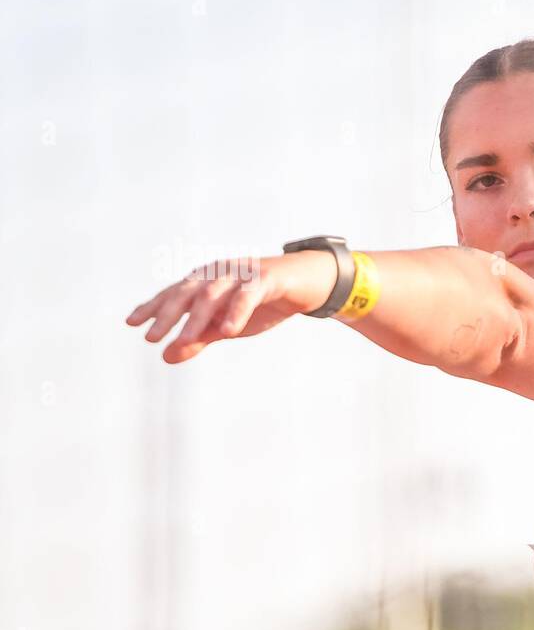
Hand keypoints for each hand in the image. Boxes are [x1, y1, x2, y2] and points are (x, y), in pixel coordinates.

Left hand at [124, 250, 334, 363]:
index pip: (174, 293)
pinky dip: (236, 312)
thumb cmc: (264, 303)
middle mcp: (220, 272)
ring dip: (196, 318)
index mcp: (207, 280)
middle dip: (167, 314)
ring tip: (183, 341)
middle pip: (187, 292)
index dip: (153, 306)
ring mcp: (242, 273)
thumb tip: (166, 356)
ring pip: (213, 294)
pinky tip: (227, 331)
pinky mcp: (267, 279)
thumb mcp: (228, 325)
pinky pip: (248, 295)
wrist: (306, 283)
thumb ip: (199, 338)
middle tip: (151, 337)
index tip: (131, 323)